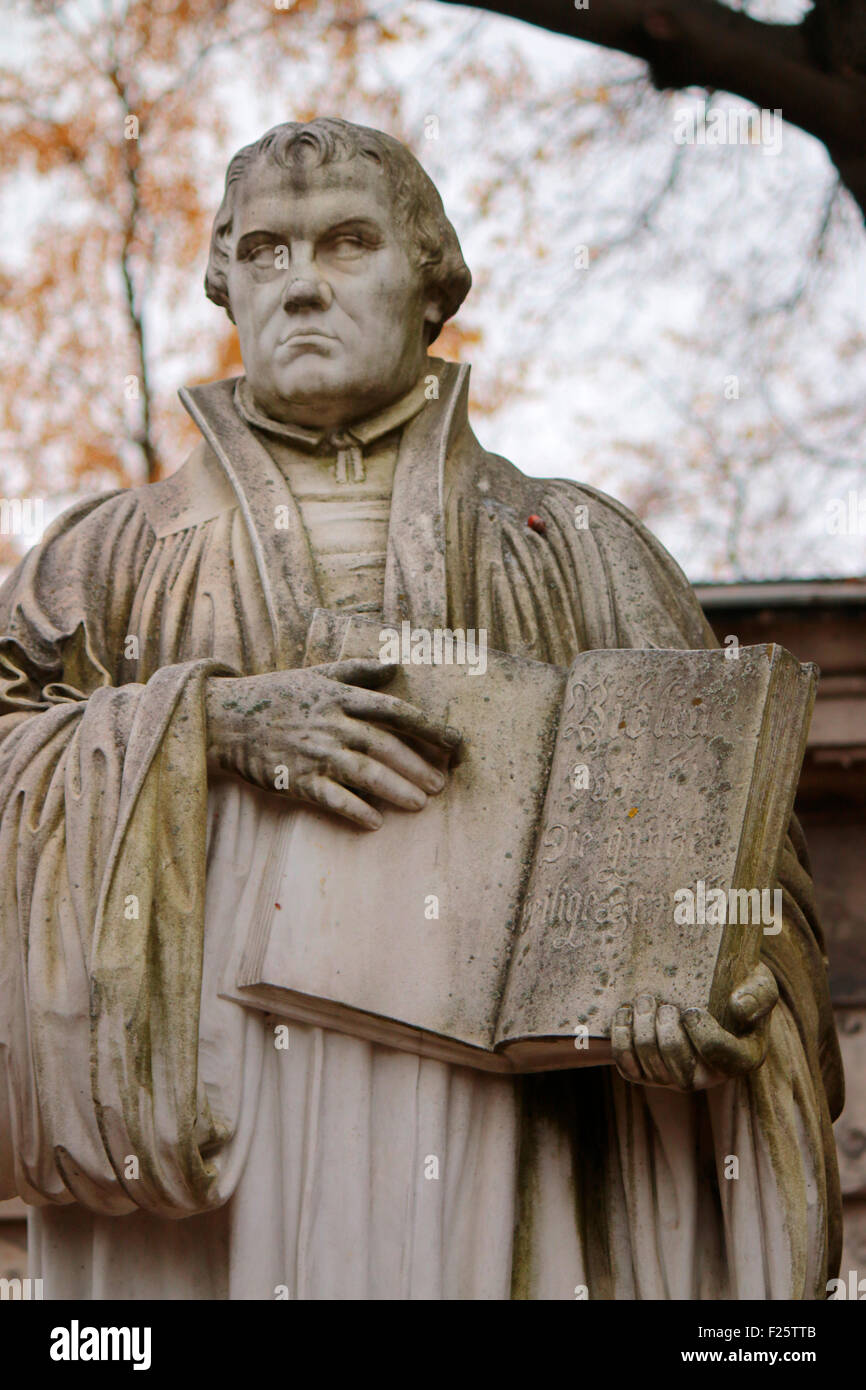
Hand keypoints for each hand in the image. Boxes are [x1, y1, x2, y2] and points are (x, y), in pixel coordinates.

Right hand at [205, 658, 460, 830]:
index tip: (456, 744)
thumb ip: (358, 671)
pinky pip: (332, 797)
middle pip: (386, 746)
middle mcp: (332, 723)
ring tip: (421, 804)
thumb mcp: (316, 674)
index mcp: (340, 696)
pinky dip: (356, 810)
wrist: (224, 718)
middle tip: (442, 785)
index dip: (429, 728)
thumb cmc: (276, 696)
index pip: (395, 711)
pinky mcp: (296, 778)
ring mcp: (315, 752)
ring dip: (397, 790)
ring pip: (366, 773)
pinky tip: (376, 822)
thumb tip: (395, 666)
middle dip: (418, 766)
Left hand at [611, 963, 778, 1090]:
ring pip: (648, 1060)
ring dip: (641, 1026)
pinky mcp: (647, 1073)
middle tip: (661, 1002)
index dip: (701, 1033)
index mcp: (739, 1059)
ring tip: (645, 1000)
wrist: (710, 993)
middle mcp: (706, 1076)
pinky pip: (626, 1065)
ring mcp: (674, 1077)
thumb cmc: (739, 988)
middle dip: (664, 1029)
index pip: (717, 1055)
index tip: (692, 1010)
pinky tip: (625, 1012)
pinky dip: (621, 1038)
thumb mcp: (760, 984)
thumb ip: (758, 994)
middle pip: (676, 1061)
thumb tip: (739, 1006)